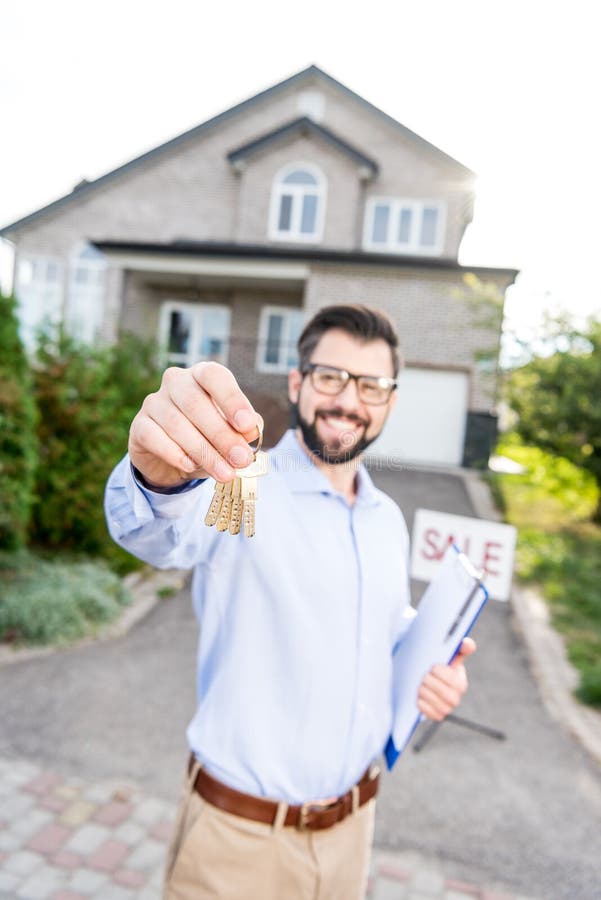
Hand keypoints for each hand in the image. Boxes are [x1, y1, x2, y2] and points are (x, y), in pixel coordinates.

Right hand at [128, 362, 261, 487]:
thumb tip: (252, 431)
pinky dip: (174, 453)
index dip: (232, 399)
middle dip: (222, 435)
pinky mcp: (139, 426)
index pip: (214, 376)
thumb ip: (242, 429)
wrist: (173, 459)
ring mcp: (154, 402)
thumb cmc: (208, 437)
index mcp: (202, 375)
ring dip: (204, 451)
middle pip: (196, 403)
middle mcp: (176, 382)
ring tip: (224, 473)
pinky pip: (154, 437)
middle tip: (241, 459)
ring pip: (177, 424)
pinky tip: (190, 466)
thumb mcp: (230, 432)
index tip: (247, 425)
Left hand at [416, 637, 475, 720]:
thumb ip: (459, 647)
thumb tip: (467, 643)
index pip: (455, 682)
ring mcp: (446, 708)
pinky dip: (424, 706)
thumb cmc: (438, 665)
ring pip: (440, 707)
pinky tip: (418, 697)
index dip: (442, 674)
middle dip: (433, 684)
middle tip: (423, 676)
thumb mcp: (448, 655)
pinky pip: (432, 715)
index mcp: (460, 682)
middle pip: (447, 696)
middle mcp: (455, 697)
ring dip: (427, 694)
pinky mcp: (436, 715)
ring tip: (420, 686)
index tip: (433, 666)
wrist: (423, 677)